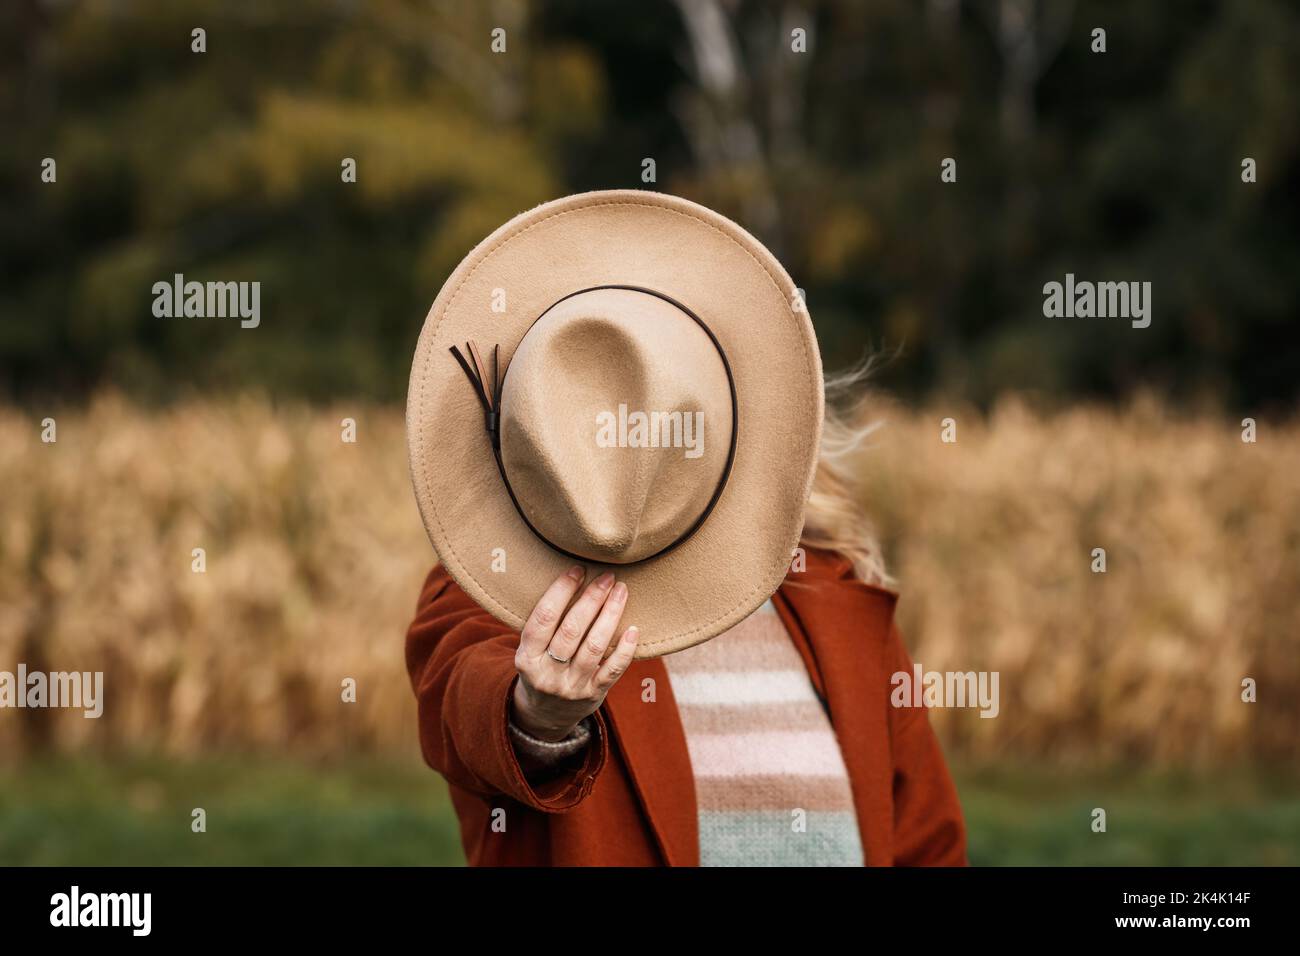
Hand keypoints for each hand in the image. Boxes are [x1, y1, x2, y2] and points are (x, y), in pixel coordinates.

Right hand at [511, 566, 638, 741]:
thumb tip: (576, 577)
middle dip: (592, 599)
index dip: (561, 591)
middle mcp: (547, 674)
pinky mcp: (593, 695)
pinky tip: (633, 628)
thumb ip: (545, 625)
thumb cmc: (542, 668)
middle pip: (572, 630)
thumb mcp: (530, 651)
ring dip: (610, 615)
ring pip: (594, 646)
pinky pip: (612, 670)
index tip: (578, 569)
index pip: (543, 618)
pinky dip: (624, 649)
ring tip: (621, 591)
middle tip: (607, 577)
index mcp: (526, 658)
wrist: (544, 716)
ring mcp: (571, 687)